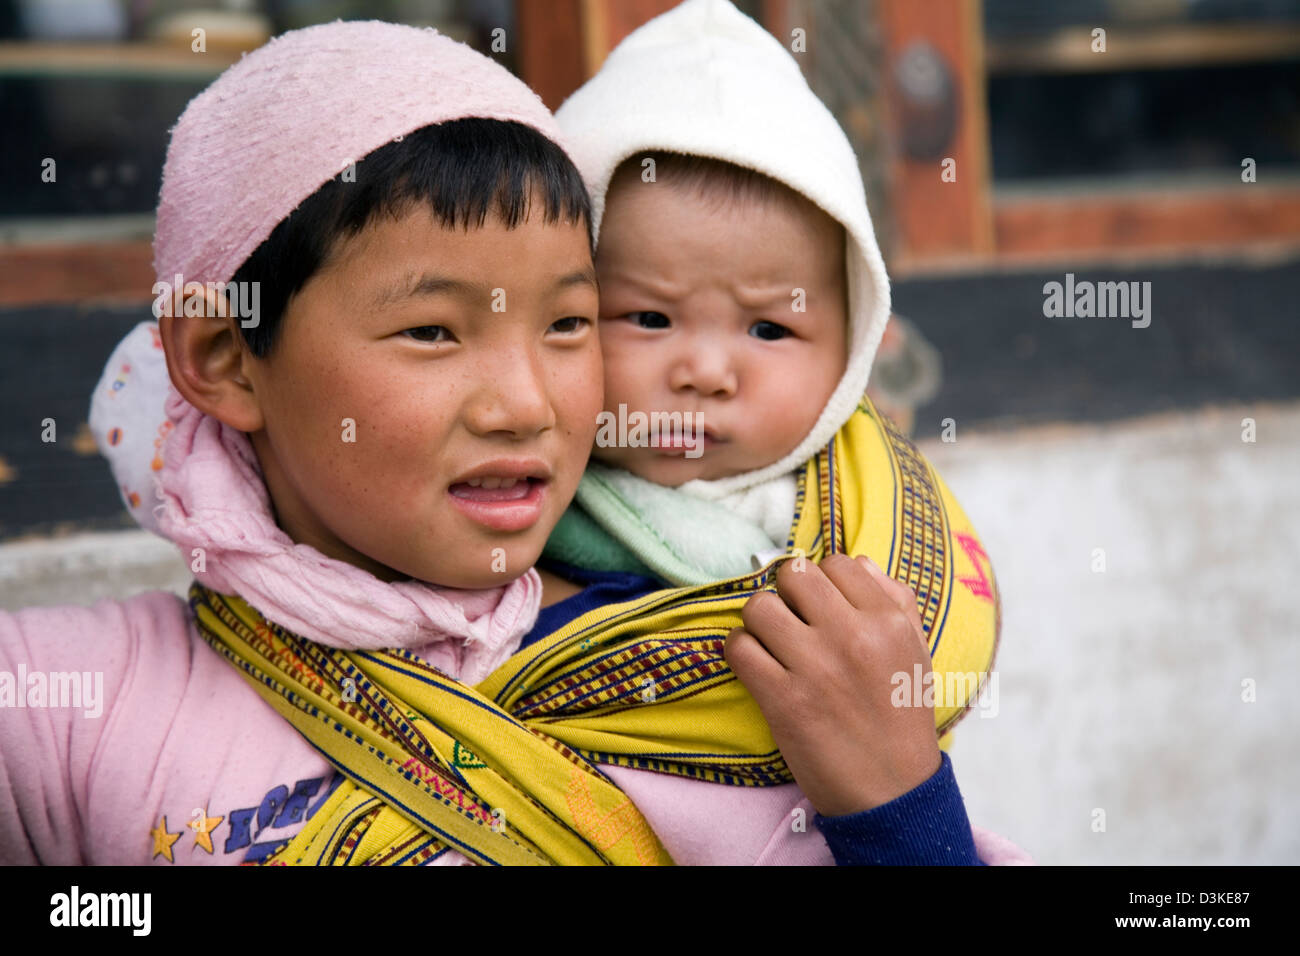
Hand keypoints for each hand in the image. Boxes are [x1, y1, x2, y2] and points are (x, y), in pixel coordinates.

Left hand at [724, 553, 940, 816]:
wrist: (891, 792)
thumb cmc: (902, 719)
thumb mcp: (916, 652)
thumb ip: (895, 600)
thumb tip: (859, 561)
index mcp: (888, 621)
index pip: (838, 562)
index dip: (822, 580)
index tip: (818, 604)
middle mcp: (852, 636)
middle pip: (793, 575)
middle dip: (787, 594)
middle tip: (791, 620)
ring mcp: (814, 667)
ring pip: (759, 606)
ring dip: (759, 622)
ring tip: (771, 643)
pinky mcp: (782, 699)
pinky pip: (738, 647)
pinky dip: (739, 651)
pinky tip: (756, 665)